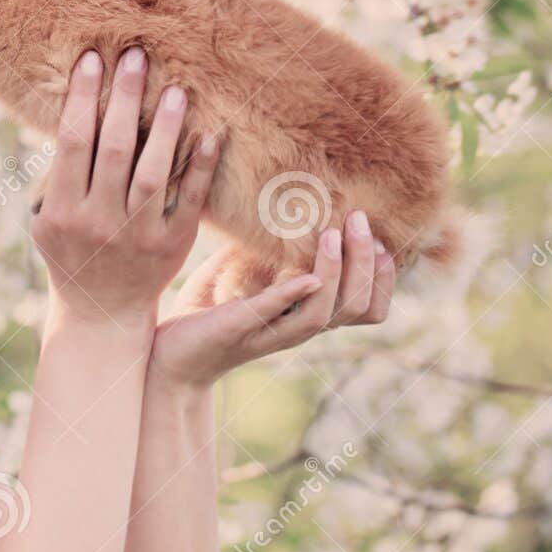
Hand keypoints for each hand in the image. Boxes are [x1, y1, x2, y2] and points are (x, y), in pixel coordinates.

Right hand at [32, 46, 219, 329]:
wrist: (101, 314)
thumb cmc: (71, 253)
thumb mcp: (48, 220)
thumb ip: (57, 176)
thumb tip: (72, 113)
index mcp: (62, 210)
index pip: (72, 141)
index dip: (81, 97)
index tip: (92, 58)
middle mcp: (98, 222)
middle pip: (113, 149)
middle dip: (124, 99)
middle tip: (137, 55)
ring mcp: (137, 236)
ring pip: (151, 173)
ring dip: (165, 128)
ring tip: (177, 89)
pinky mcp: (171, 246)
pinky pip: (188, 202)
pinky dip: (198, 168)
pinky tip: (210, 134)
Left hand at [148, 210, 396, 391]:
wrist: (166, 351)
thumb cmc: (209, 307)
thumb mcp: (248, 270)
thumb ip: (275, 247)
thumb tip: (292, 200)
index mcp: (306, 315)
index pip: (369, 308)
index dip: (384, 278)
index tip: (385, 241)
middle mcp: (296, 329)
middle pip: (356, 307)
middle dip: (366, 264)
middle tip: (360, 220)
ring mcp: (269, 333)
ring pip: (322, 315)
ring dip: (334, 273)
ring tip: (333, 234)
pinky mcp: (237, 330)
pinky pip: (272, 315)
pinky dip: (291, 295)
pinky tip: (305, 276)